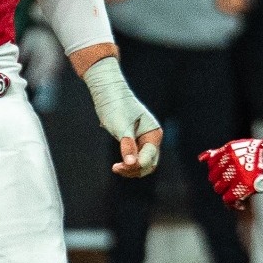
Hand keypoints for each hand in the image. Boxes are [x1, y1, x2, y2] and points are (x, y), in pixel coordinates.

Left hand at [82, 57, 161, 177]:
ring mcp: (144, 140)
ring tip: (115, 168)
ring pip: (143, 164)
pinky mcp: (135, 141)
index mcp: (154, 133)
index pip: (149, 158)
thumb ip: (127, 145)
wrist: (108, 92)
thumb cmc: (116, 106)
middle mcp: (152, 138)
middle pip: (149, 164)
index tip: (117, 166)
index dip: (135, 165)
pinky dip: (128, 164)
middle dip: (134, 170)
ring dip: (131, 169)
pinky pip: (135, 159)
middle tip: (116, 168)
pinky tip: (117, 164)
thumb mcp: (121, 126)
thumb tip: (131, 163)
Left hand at [199, 123, 262, 208]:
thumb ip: (221, 153)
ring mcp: (238, 173)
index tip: (226, 177)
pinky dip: (233, 204)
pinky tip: (241, 204)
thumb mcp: (242, 147)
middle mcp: (231, 160)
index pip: (212, 164)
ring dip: (226, 194)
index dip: (217, 173)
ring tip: (236, 196)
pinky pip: (230, 198)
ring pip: (220, 189)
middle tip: (232, 188)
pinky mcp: (246, 185)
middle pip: (214, 178)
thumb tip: (201, 158)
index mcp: (229, 150)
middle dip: (221, 184)